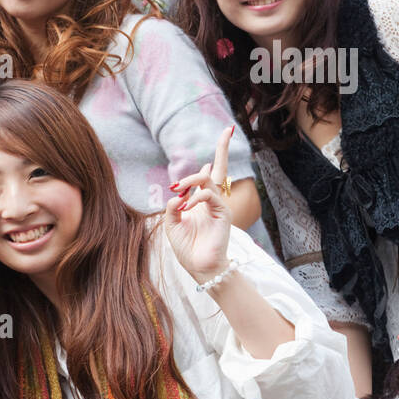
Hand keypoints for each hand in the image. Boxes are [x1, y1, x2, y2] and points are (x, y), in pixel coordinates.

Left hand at [164, 126, 235, 283]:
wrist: (198, 267)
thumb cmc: (185, 248)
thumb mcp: (171, 224)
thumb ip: (172, 208)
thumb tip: (177, 194)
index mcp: (199, 201)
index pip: (209, 174)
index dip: (218, 154)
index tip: (228, 131)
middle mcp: (211, 200)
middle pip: (220, 168)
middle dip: (223, 148)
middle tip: (226, 130)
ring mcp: (218, 206)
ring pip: (210, 180)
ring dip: (192, 180)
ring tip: (178, 189)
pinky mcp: (223, 214)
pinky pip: (211, 197)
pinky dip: (197, 198)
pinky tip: (186, 207)